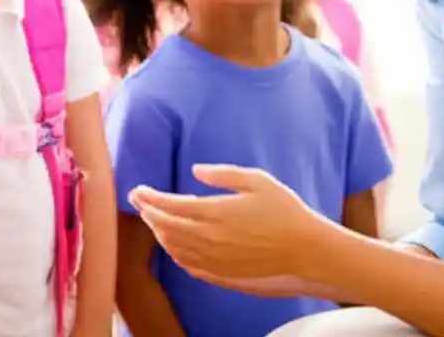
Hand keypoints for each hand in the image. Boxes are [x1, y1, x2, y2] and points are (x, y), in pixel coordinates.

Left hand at [129, 164, 327, 296]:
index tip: (137, 190)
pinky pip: (188, 265)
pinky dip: (174, 253)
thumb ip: (223, 174)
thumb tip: (195, 170)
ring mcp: (213, 260)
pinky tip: (173, 245)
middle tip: (139, 201)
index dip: (149, 198)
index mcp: (215, 212)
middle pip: (165, 227)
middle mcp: (209, 239)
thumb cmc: (285, 211)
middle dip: (148, 213)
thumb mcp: (257, 180)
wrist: (306, 251)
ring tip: (153, 219)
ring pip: (173, 247)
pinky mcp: (221, 274)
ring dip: (159, 232)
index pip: (168, 206)